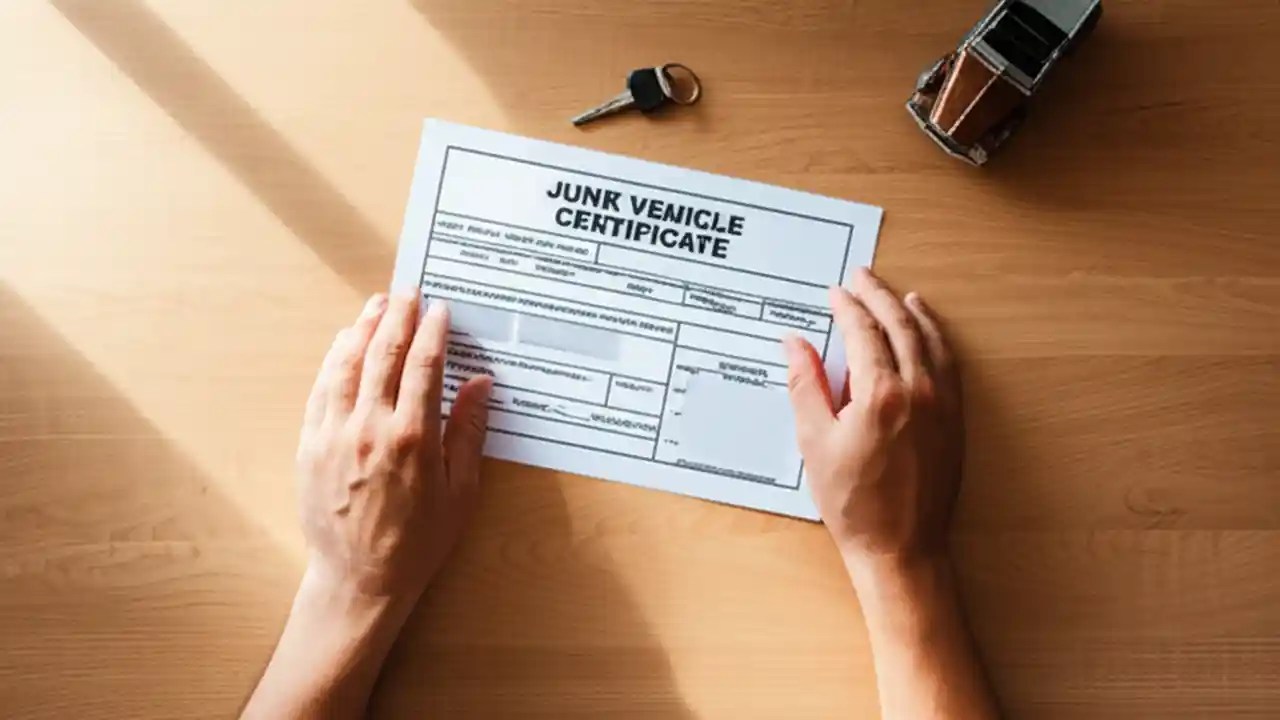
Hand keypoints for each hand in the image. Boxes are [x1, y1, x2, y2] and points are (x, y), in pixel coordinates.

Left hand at [296, 293, 492, 604]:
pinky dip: (334, 359)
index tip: (440, 310)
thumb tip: (479, 383)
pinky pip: (321, 389)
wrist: (359, 579)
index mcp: (412, 438)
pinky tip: (344, 343)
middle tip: (408, 291)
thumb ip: (468, 432)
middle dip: (397, 316)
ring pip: (347, 364)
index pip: (423, 366)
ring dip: (363, 328)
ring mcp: (334, 434)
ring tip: (377, 304)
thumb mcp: (460, 492)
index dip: (433, 332)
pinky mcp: (310, 444)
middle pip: (383, 354)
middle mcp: (369, 428)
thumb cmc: (418, 541)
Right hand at [783, 268, 962, 570]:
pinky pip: (949, 363)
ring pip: (930, 339)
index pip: (863, 331)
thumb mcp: (814, 443)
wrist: (902, 547)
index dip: (847, 307)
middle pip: (899, 325)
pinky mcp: (956, 419)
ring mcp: (943, 404)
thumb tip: (796, 343)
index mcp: (880, 393)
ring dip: (911, 311)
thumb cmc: (854, 503)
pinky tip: (927, 330)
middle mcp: (918, 390)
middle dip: (878, 296)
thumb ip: (805, 385)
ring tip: (896, 293)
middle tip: (862, 276)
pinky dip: (936, 337)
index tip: (835, 293)